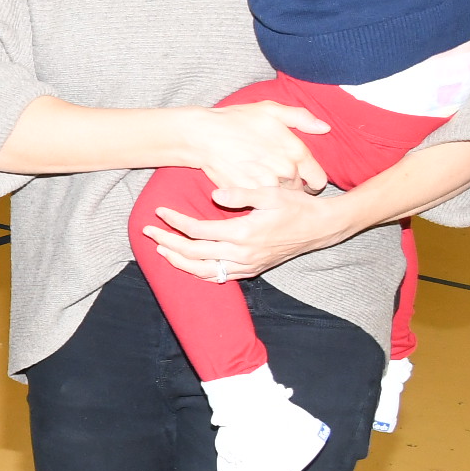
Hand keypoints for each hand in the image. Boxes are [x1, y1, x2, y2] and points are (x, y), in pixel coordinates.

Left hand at [142, 178, 352, 282]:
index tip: (159, 211)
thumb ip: (241, 194)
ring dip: (179, 262)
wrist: (321, 228)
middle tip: (148, 232)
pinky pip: (220, 277)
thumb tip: (214, 195)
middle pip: (194, 253)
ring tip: (161, 250)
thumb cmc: (296, 206)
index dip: (175, 222)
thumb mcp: (271, 193)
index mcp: (243, 233)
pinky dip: (200, 273)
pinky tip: (188, 265)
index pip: (198, 231)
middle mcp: (242, 254)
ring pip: (204, 271)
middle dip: (167, 242)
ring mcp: (248, 265)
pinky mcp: (253, 269)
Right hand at [178, 101, 329, 194]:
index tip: (303, 180)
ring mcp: (267, 185)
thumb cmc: (236, 120)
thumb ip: (302, 118)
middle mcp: (286, 171)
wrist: (203, 135)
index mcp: (296, 152)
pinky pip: (261, 203)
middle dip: (292, 187)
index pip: (318, 180)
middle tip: (277, 179)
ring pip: (281, 199)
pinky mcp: (248, 194)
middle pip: (299, 191)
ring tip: (263, 183)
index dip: (312, 182)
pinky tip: (249, 187)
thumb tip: (324, 127)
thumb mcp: (271, 109)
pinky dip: (257, 199)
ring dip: (276, 195)